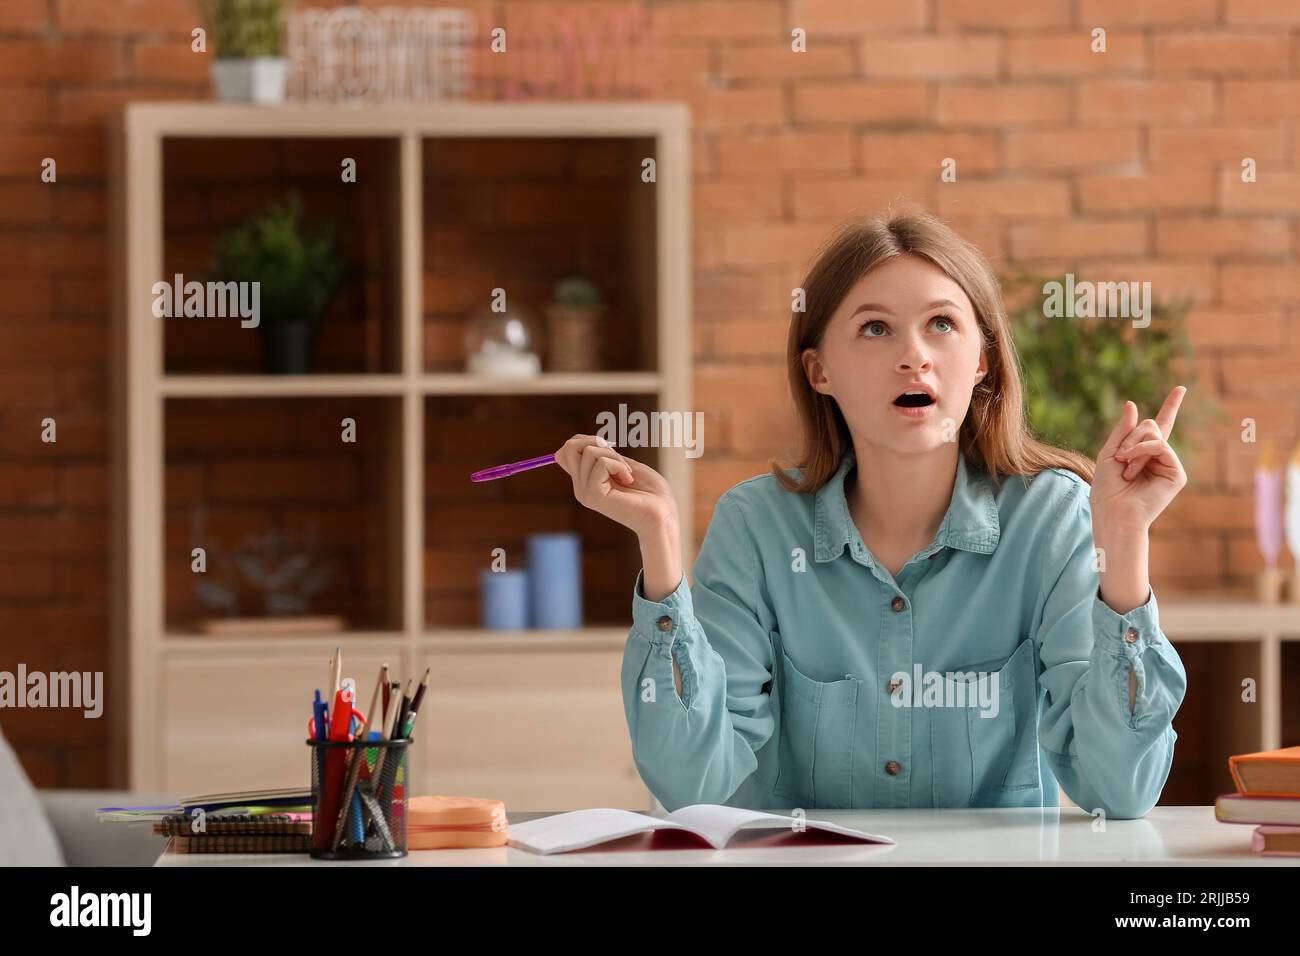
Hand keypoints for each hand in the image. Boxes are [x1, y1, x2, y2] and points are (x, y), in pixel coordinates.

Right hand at [554, 435, 678, 538]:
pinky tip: (628, 480)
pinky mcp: (593, 495)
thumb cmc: (650, 491)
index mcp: (585, 481)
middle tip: (619, 461)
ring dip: (615, 457)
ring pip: (589, 452)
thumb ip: (601, 456)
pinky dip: (620, 466)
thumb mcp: (621, 464)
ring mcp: (585, 493)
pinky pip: (601, 463)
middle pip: (569, 447)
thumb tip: (576, 442)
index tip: (610, 452)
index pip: (565, 451)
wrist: (663, 515)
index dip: (586, 441)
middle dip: (598, 443)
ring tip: (627, 475)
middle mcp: (580, 487)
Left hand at [1092, 386, 1188, 533]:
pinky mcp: (1177, 474)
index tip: (1181, 388)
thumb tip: (1132, 403)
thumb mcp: (1108, 453)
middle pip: (1149, 425)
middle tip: (1120, 459)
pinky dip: (1143, 452)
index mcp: (1143, 452)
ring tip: (1125, 469)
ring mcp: (1169, 464)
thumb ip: (1121, 430)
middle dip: (1129, 438)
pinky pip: (1161, 446)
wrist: (1114, 512)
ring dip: (1133, 448)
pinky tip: (1132, 469)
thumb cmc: (1107, 489)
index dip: (1170, 406)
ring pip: (1154, 433)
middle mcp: (1159, 457)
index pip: (1159, 426)